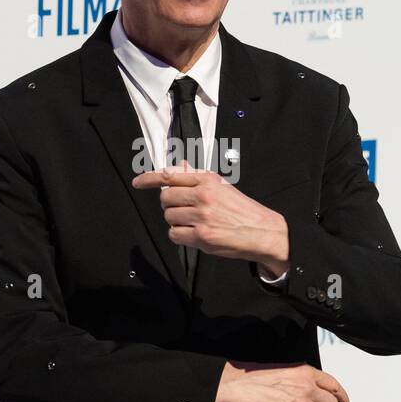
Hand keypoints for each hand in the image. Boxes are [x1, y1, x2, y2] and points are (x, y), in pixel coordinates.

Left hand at [130, 161, 289, 277]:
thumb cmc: (242, 209)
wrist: (262, 231)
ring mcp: (201, 217)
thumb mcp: (222, 186)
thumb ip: (196, 177)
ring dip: (176, 221)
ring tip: (194, 222)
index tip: (138, 183)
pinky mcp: (202, 237)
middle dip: (170, 205)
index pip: (170, 176)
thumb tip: (178, 165)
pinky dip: (180, 235)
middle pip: (165, 198)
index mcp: (207, 180)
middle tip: (184, 209)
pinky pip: (174, 235)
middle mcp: (203, 196)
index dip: (149, 179)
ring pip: (169, 217)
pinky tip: (194, 233)